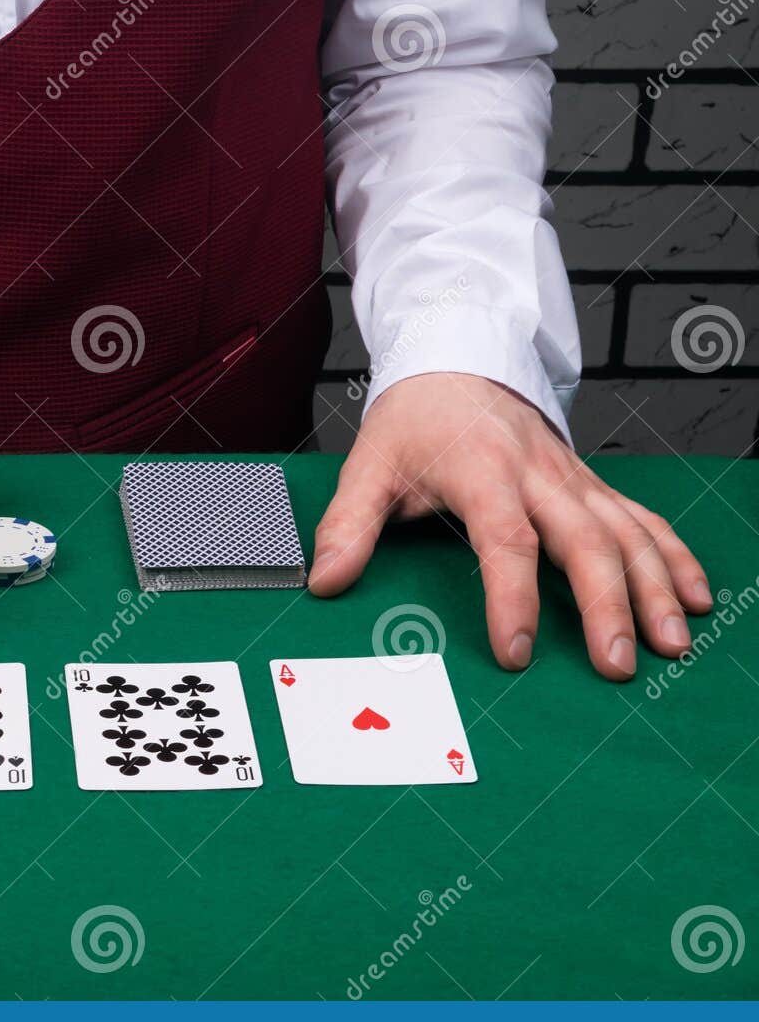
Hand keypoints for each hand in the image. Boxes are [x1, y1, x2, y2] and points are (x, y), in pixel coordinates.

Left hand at [309, 372, 710, 680]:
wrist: (456, 357)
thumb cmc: (415, 419)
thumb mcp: (369, 465)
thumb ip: (347, 525)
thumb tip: (324, 582)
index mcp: (482, 470)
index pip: (505, 539)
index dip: (512, 597)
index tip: (515, 650)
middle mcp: (538, 473)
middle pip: (585, 540)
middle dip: (606, 605)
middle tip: (616, 664)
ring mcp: (572, 477)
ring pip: (627, 532)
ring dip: (655, 587)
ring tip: (671, 645)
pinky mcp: (591, 482)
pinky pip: (642, 518)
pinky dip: (675, 556)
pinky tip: (696, 597)